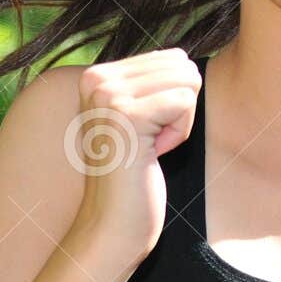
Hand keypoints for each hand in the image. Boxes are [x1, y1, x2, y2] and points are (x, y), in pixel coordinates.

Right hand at [67, 47, 201, 268]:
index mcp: (95, 74)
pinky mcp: (127, 114)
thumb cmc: (131, 177)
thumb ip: (149, 85)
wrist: (112, 224)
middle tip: (146, 144)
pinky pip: (185, 102)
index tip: (142, 134)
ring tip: (147, 149)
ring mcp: (108, 95)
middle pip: (181, 66)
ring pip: (186, 82)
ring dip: (178, 123)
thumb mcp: (134, 120)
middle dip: (177, 109)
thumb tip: (183, 57)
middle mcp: (95, 78)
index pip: (171, 58)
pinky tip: (151, 155)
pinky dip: (179, 134)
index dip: (170, 101)